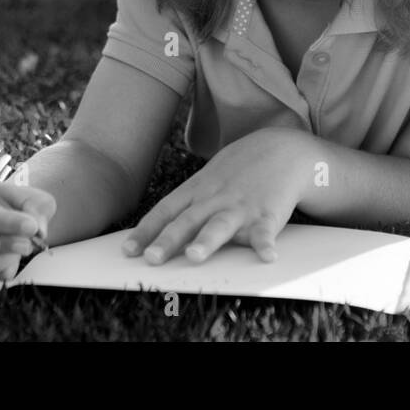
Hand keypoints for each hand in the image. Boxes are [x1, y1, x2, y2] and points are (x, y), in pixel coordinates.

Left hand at [121, 127, 311, 264]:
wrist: (281, 150)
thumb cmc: (238, 171)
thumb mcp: (208, 180)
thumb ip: (186, 206)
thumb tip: (155, 233)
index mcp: (198, 191)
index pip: (166, 211)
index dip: (146, 231)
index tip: (128, 251)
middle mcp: (216, 199)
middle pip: (188, 221)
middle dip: (168, 240)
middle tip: (152, 259)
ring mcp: (241, 206)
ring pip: (221, 225)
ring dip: (207, 241)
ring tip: (195, 256)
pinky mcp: (268, 213)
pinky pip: (267, 231)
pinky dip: (266, 244)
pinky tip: (267, 256)